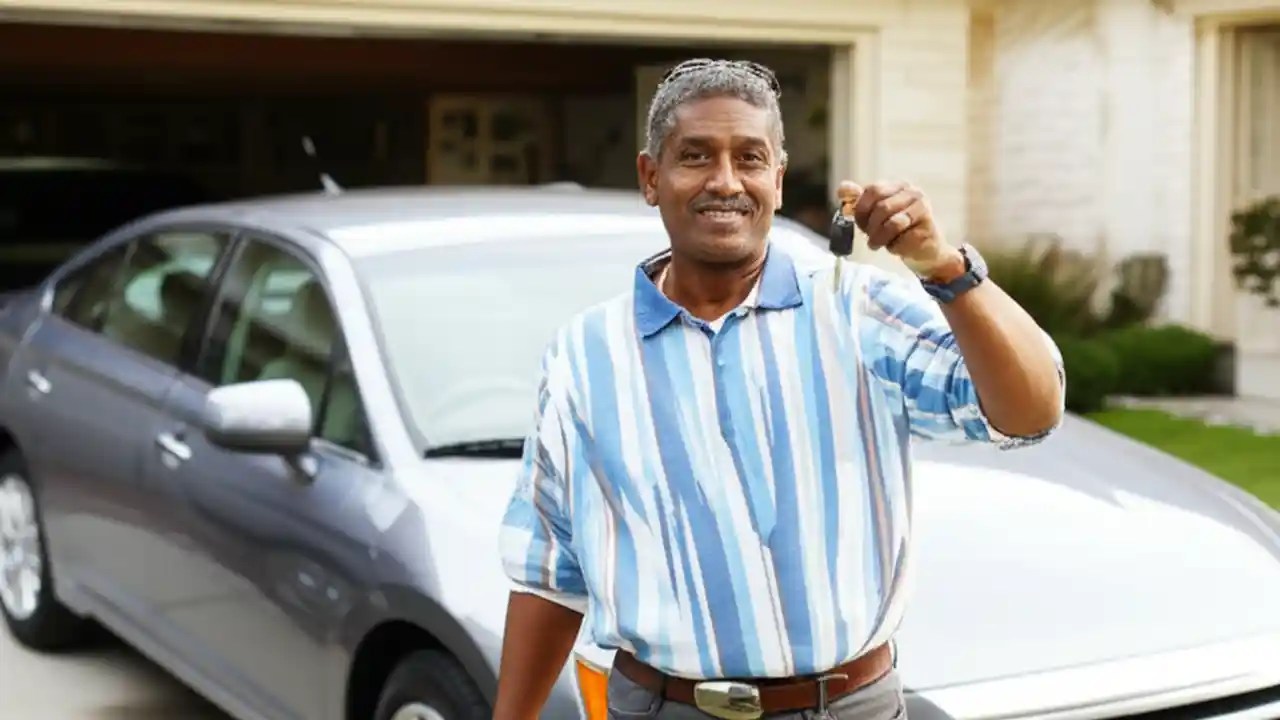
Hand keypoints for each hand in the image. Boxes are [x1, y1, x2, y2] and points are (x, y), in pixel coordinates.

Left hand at [836, 180, 964, 279]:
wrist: (925, 251)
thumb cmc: (897, 231)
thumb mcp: (875, 215)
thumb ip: (858, 201)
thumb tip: (842, 188)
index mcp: (898, 186)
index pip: (873, 190)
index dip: (861, 209)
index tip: (860, 223)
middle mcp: (914, 193)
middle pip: (881, 207)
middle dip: (870, 226)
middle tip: (869, 236)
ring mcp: (923, 210)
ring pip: (892, 224)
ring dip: (878, 238)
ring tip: (876, 244)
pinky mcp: (928, 229)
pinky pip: (902, 240)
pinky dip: (893, 247)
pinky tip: (897, 246)